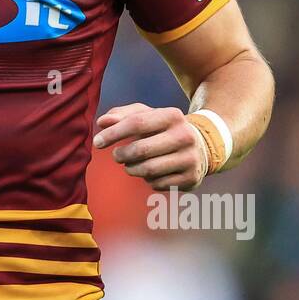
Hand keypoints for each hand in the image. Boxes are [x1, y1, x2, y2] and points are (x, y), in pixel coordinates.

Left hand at [94, 103, 208, 190]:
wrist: (201, 146)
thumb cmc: (163, 129)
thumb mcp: (146, 115)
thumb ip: (122, 115)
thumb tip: (102, 122)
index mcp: (172, 115)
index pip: (137, 123)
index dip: (113, 133)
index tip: (97, 142)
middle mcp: (185, 136)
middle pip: (141, 150)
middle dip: (121, 155)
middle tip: (116, 156)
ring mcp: (190, 158)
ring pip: (148, 170)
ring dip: (132, 169)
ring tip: (130, 164)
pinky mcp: (191, 178)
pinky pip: (157, 184)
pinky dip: (147, 180)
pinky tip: (151, 172)